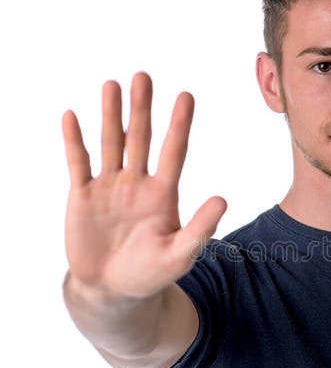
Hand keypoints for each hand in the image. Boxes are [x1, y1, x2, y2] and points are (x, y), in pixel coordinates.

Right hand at [62, 72, 226, 299]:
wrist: (111, 291)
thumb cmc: (150, 273)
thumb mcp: (180, 254)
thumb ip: (200, 227)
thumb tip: (222, 199)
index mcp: (163, 193)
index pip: (174, 152)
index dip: (179, 125)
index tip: (186, 96)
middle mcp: (136, 182)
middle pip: (140, 138)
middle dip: (142, 108)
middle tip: (143, 76)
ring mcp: (108, 187)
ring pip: (110, 143)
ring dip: (109, 115)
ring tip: (111, 85)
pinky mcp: (82, 196)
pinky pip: (78, 163)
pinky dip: (74, 141)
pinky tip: (71, 117)